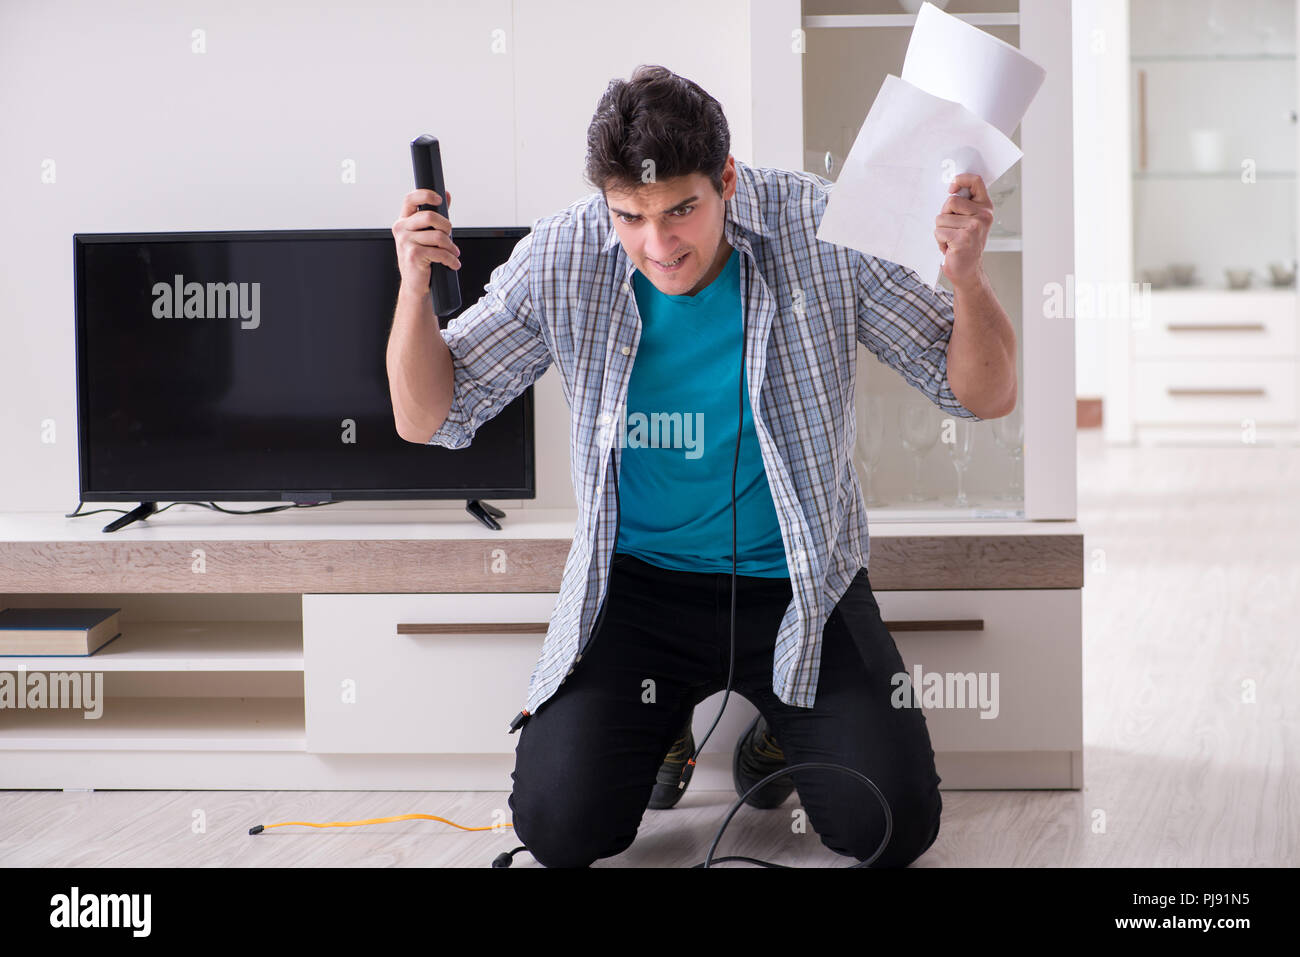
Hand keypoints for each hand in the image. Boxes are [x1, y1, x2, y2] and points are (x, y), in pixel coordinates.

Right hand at [392, 188, 459, 295]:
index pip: (410, 199)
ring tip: (453, 253)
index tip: (439, 199)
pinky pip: (439, 252)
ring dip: (451, 247)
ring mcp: (405, 242)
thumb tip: (446, 194)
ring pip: (438, 236)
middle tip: (450, 236)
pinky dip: (451, 259)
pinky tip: (453, 264)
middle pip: (430, 216)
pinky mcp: (413, 255)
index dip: (425, 195)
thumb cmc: (422, 258)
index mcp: (403, 221)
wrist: (416, 284)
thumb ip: (436, 214)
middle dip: (446, 226)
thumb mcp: (427, 234)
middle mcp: (401, 229)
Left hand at [934, 173, 992, 289]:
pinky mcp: (962, 238)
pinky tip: (949, 248)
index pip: (976, 181)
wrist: (968, 270)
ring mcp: (974, 227)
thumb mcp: (968, 221)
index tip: (951, 188)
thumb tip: (950, 189)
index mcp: (985, 207)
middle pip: (950, 201)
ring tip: (951, 240)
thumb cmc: (964, 244)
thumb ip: (963, 205)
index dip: (960, 179)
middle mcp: (983, 215)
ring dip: (941, 231)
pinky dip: (939, 241)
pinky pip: (939, 232)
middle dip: (944, 215)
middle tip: (951, 229)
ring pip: (941, 218)